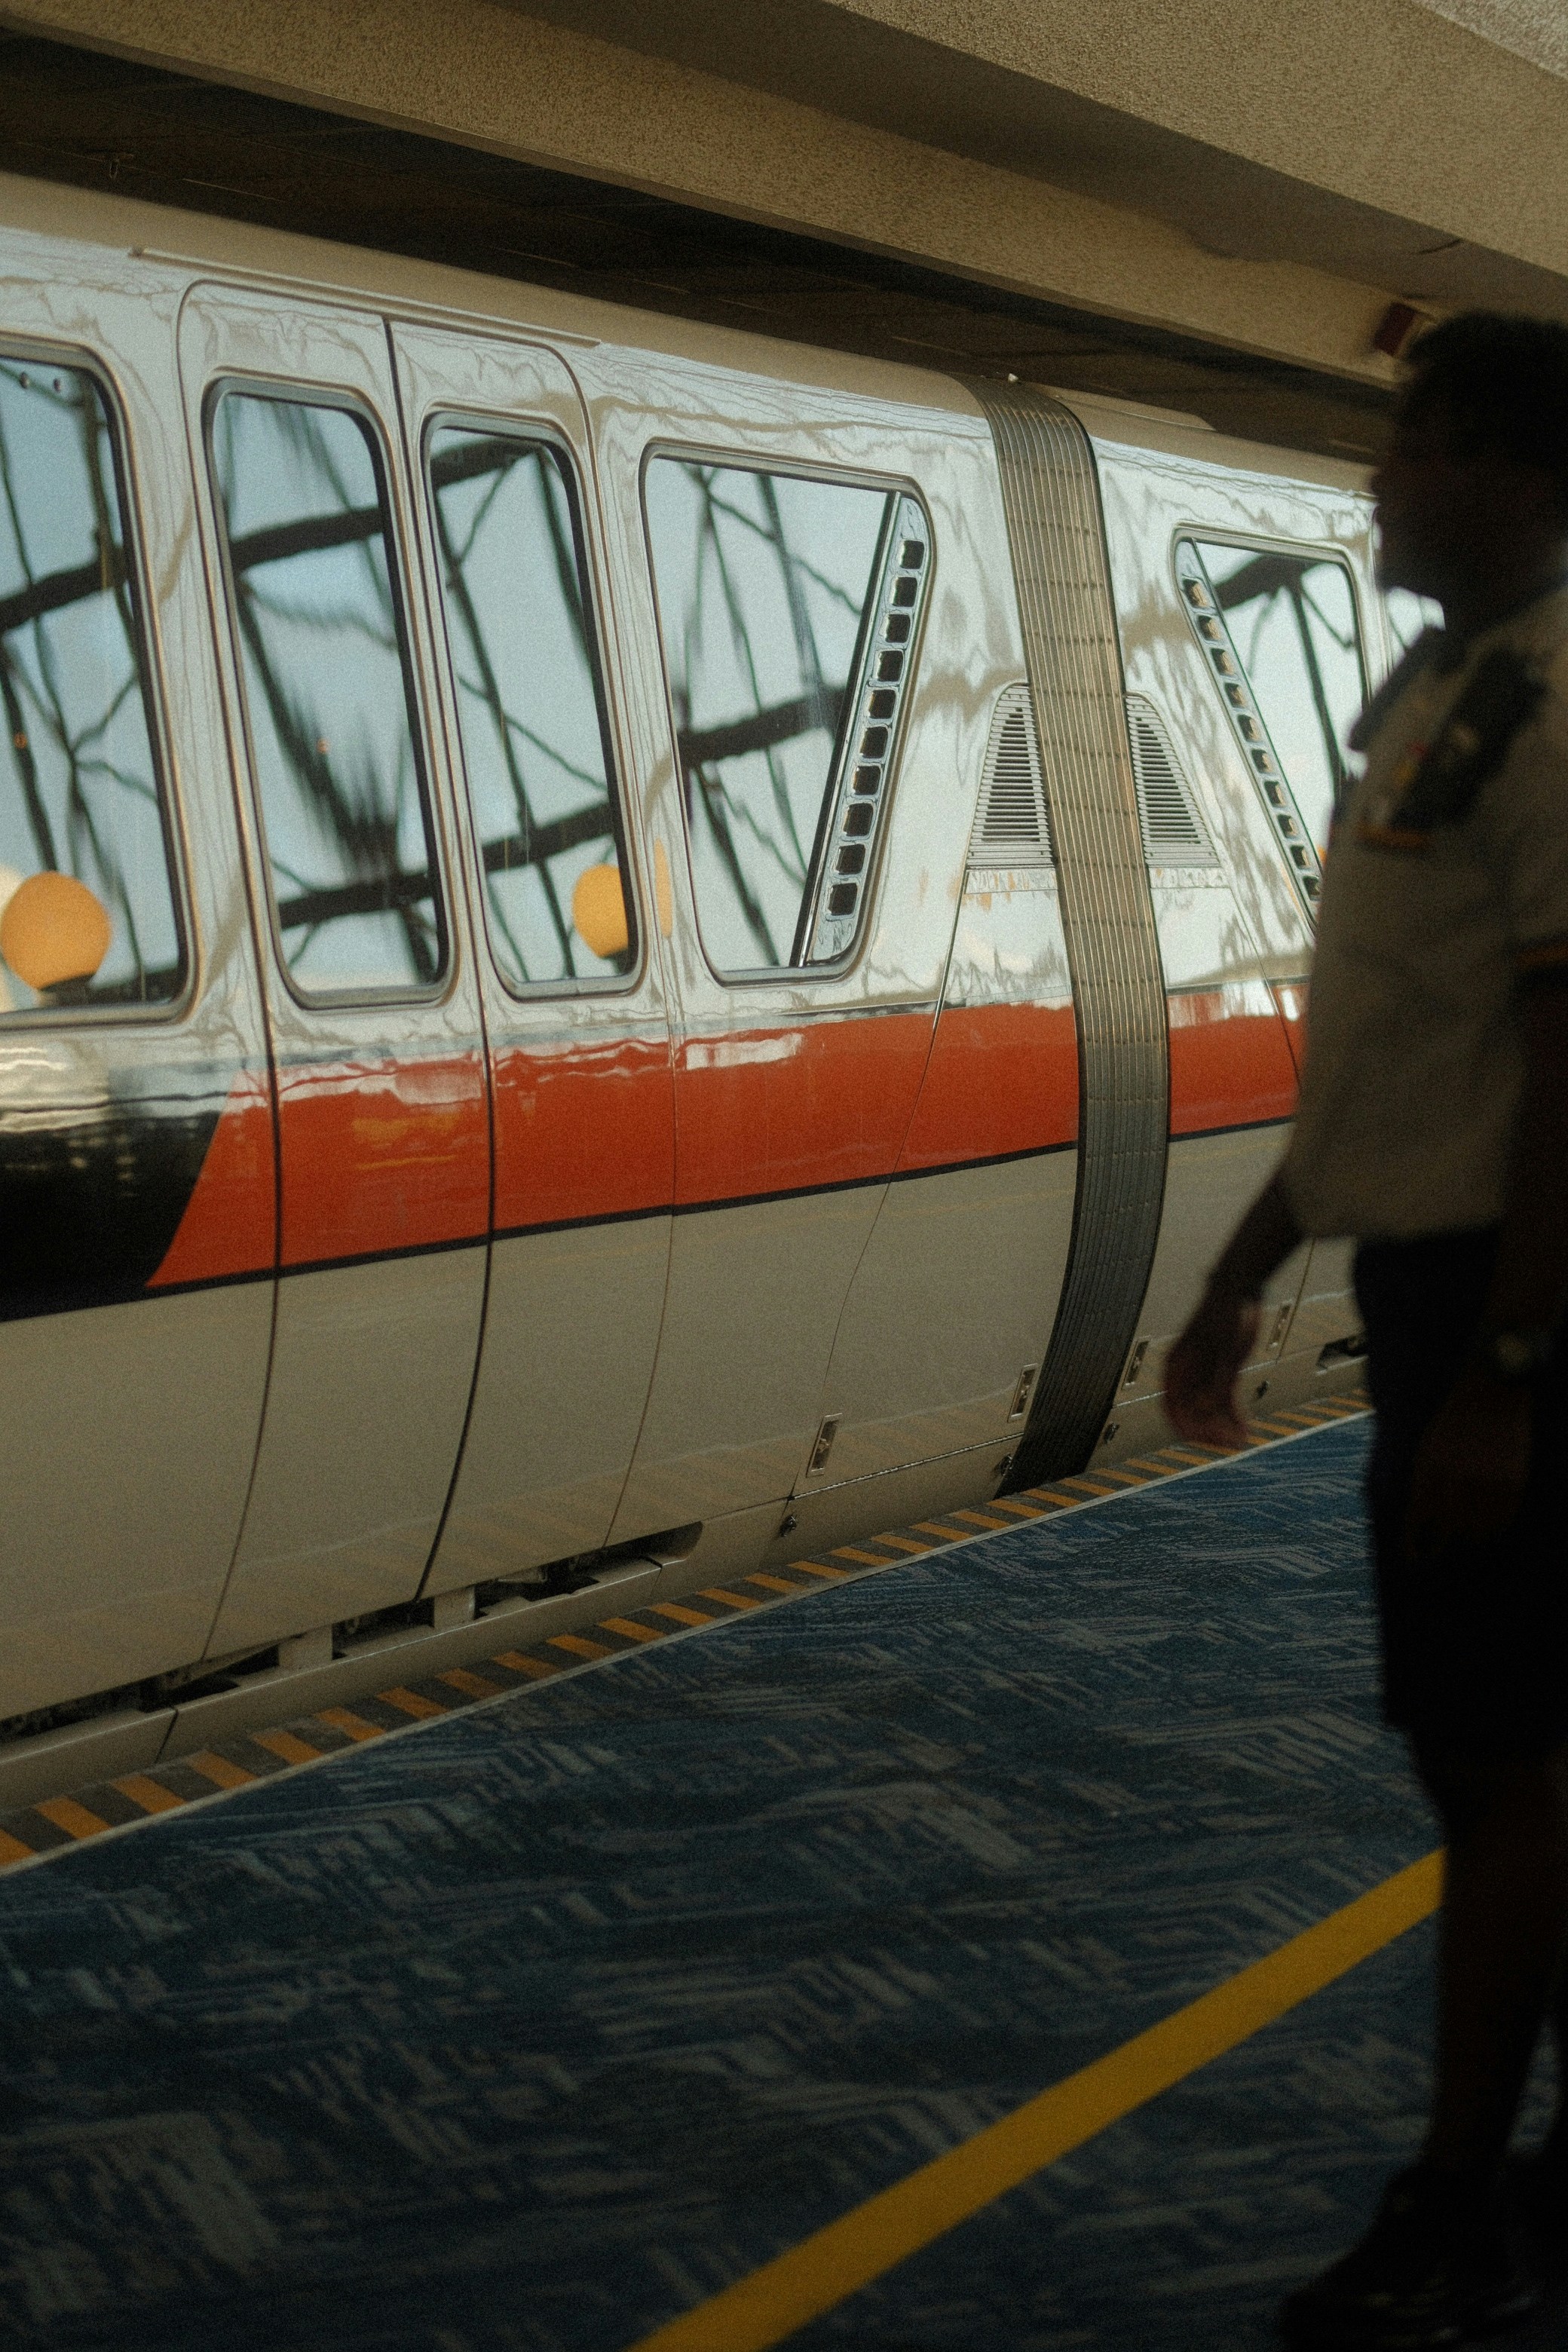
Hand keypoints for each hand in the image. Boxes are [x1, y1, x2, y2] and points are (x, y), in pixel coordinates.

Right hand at [1164, 1285, 1260, 1448]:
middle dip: (1210, 1431)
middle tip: (1231, 1444)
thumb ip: (1216, 1380)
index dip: (1186, 1427)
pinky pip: (1225, 1401)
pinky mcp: (1224, 1373)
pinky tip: (1245, 1429)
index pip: (1173, 1407)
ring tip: (1241, 1441)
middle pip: (1191, 1413)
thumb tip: (1205, 1410)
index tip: (1205, 1441)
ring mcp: (1206, 1374)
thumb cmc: (1226, 1314)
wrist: (1242, 1291)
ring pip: (1209, 1411)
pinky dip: (1234, 1416)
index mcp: (1177, 1366)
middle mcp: (1187, 1374)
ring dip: (1223, 1427)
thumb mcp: (1224, 1349)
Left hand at [1404, 1366, 1533, 1561]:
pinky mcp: (1513, 1484)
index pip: (1417, 1522)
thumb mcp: (1428, 1448)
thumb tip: (1425, 1528)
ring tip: (1470, 1535)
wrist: (1492, 1391)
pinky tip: (1491, 1524)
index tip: (1414, 1560)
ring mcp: (1486, 1483)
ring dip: (1473, 1538)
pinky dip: (1496, 1528)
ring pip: (1478, 1533)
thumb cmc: (1455, 1421)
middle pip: (1449, 1535)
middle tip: (1444, 1553)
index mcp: (1427, 1471)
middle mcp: (1455, 1481)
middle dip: (1444, 1547)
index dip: (1414, 1547)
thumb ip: (1425, 1485)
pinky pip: (1503, 1522)